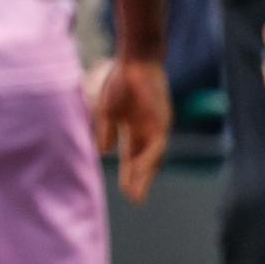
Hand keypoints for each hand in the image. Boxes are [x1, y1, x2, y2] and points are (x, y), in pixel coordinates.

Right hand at [96, 56, 170, 202]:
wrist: (136, 63)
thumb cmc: (121, 83)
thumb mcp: (108, 112)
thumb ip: (106, 131)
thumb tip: (103, 151)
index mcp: (134, 130)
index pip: (132, 157)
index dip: (129, 175)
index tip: (126, 192)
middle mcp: (148, 132)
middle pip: (145, 162)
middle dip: (139, 181)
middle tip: (135, 201)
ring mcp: (157, 128)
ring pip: (152, 158)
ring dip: (144, 176)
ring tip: (136, 194)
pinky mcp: (162, 122)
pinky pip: (156, 146)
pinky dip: (147, 160)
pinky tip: (139, 170)